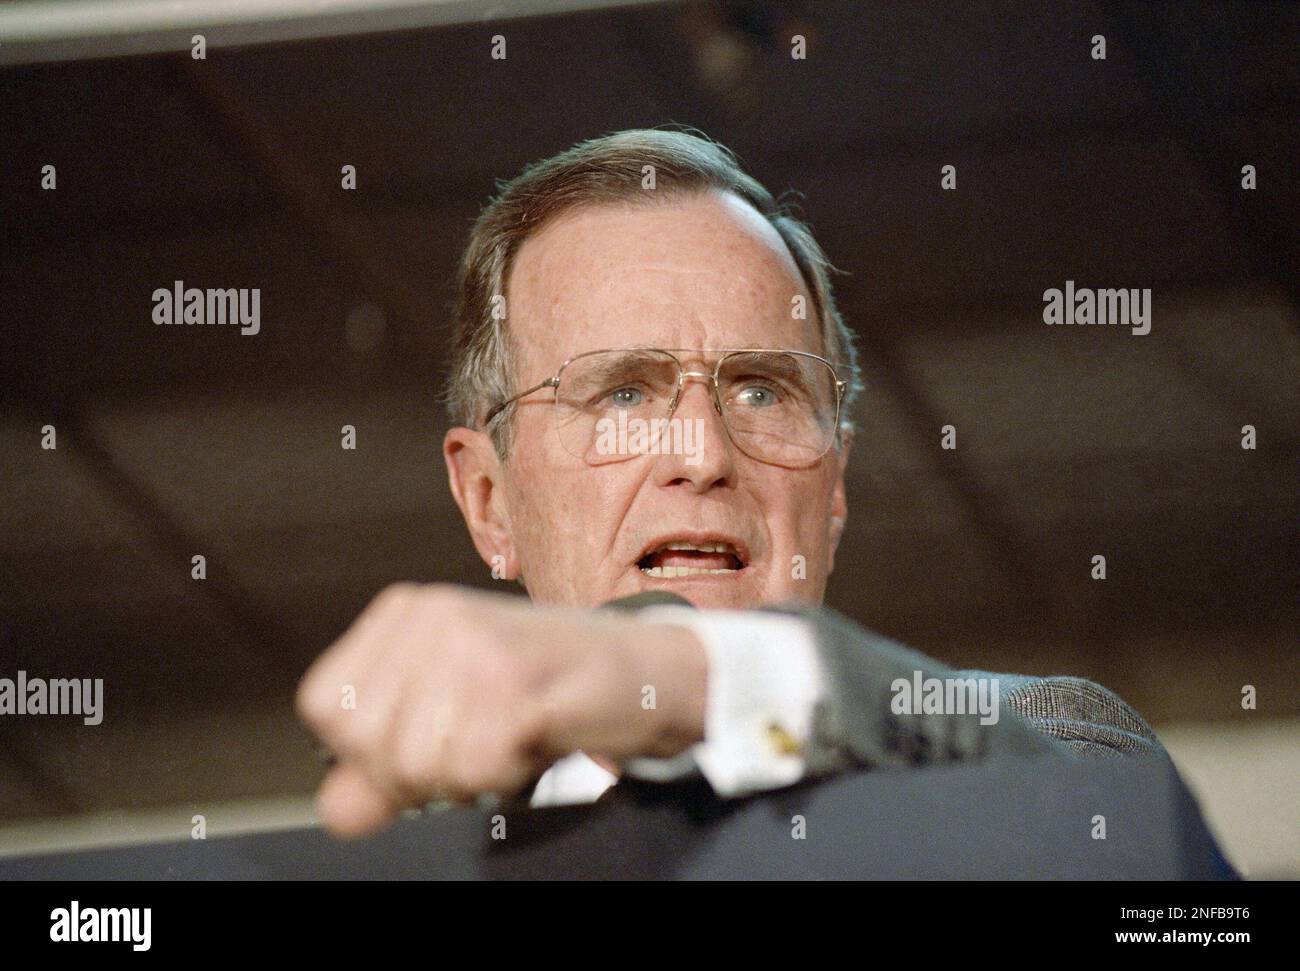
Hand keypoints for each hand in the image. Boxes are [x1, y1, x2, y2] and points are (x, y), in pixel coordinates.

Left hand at [295, 583, 707, 836]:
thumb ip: (385, 767)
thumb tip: (336, 811)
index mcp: (406, 613)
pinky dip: (507, 774)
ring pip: (417, 764)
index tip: (436, 734)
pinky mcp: (517, 683)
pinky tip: (538, 736)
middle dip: (424, 770)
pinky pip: (474, 770)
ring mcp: (475, 645)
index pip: (326, 707)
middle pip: (367, 744)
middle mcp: (434, 617)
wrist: (645, 672)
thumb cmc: (544, 691)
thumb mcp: (451, 720)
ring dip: (471, 773)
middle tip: (483, 737)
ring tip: (514, 732)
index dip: (372, 748)